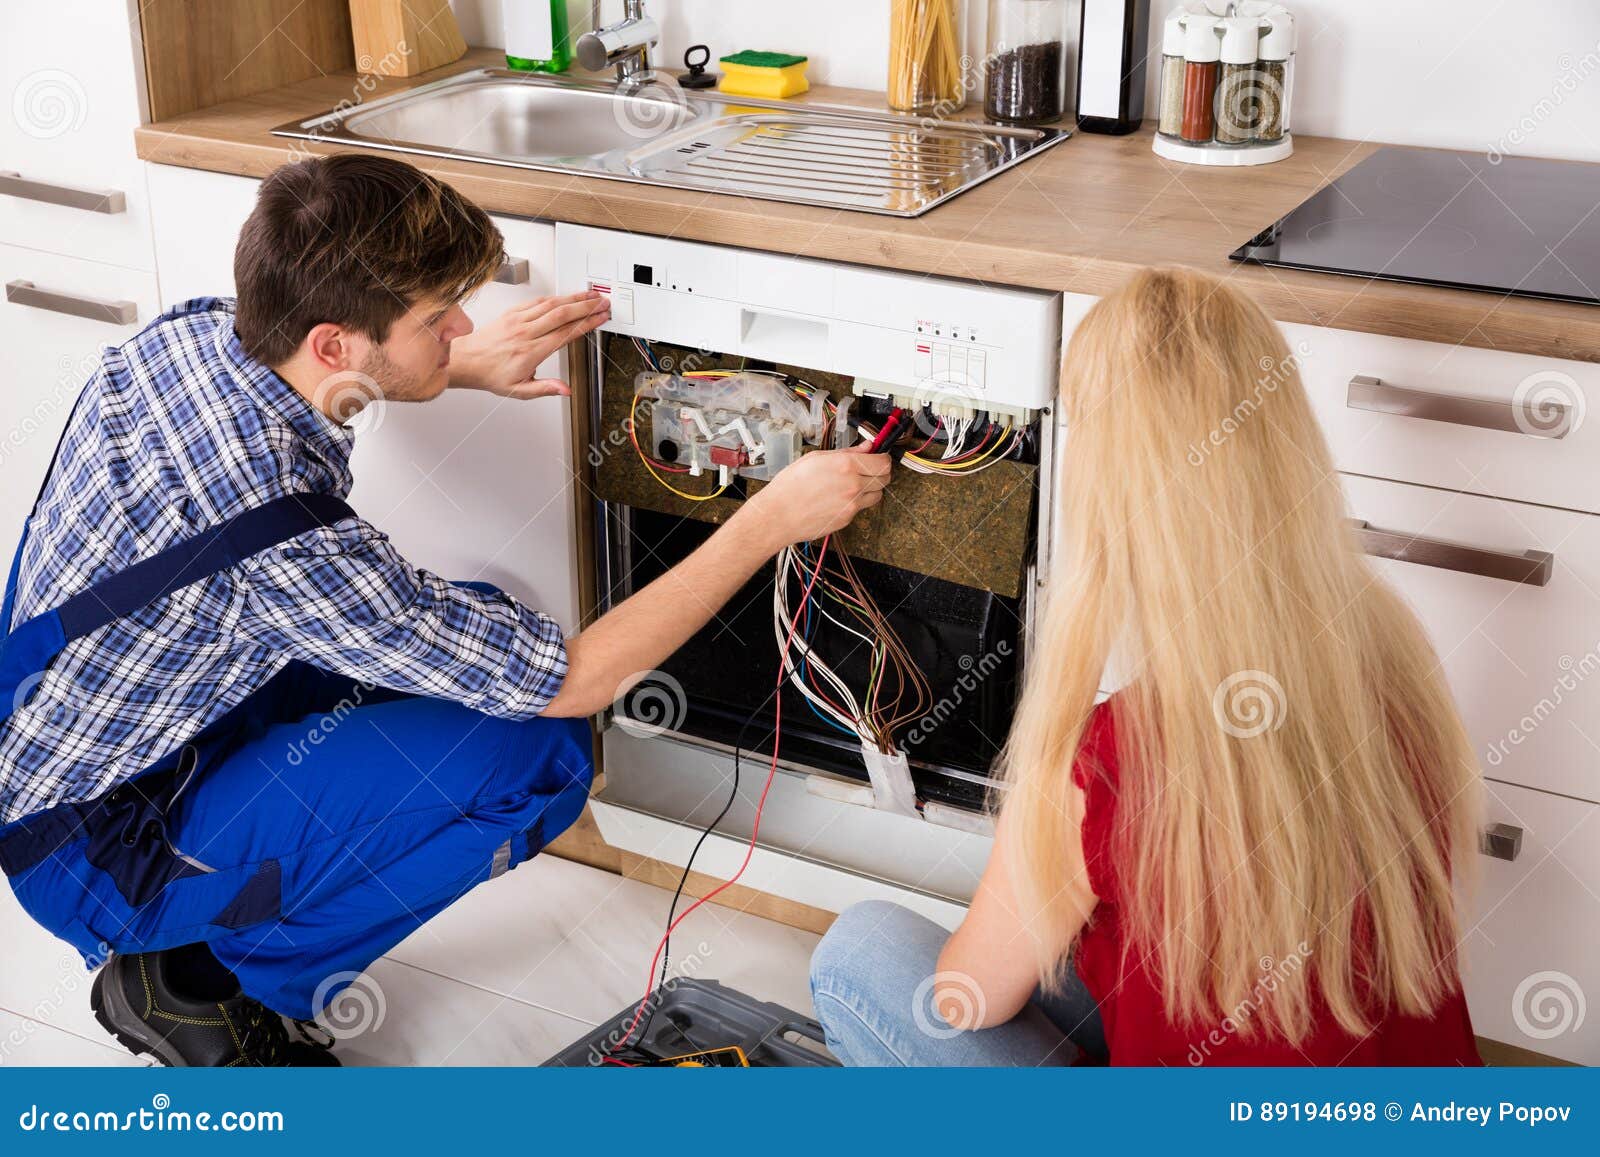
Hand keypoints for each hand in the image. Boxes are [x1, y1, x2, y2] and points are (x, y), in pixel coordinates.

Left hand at [450, 291, 610, 397]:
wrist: (466, 361)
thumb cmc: (491, 374)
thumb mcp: (520, 391)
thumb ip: (545, 388)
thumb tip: (565, 390)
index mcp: (531, 351)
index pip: (565, 333)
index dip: (587, 324)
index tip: (600, 318)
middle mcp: (525, 333)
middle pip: (562, 314)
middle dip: (585, 306)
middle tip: (602, 302)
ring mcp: (518, 320)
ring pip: (551, 304)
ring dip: (573, 298)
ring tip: (590, 295)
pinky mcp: (512, 313)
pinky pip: (537, 301)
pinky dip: (555, 297)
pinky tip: (565, 297)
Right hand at [741, 445, 891, 548]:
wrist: (778, 515)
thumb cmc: (791, 485)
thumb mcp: (816, 458)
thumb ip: (847, 452)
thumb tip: (867, 447)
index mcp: (846, 465)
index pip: (883, 462)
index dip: (883, 458)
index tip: (878, 457)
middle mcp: (853, 485)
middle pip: (885, 479)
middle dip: (880, 473)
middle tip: (869, 470)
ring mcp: (852, 504)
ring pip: (877, 495)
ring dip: (871, 489)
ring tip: (853, 485)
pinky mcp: (848, 519)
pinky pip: (861, 508)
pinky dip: (855, 502)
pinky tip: (838, 498)